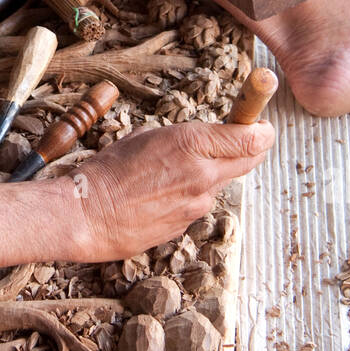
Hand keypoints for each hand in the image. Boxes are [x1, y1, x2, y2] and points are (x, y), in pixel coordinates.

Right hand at [64, 118, 273, 262]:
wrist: (88, 214)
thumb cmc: (109, 170)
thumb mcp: (148, 136)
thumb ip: (185, 139)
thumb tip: (205, 140)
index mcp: (192, 143)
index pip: (252, 138)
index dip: (261, 130)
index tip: (260, 125)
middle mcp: (203, 175)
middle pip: (250, 160)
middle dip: (251, 148)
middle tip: (243, 140)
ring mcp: (197, 204)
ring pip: (222, 183)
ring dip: (211, 174)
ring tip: (174, 172)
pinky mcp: (188, 225)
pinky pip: (199, 203)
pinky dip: (190, 196)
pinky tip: (162, 194)